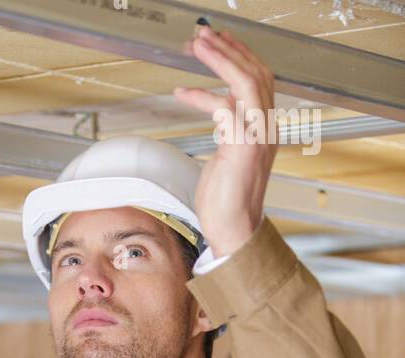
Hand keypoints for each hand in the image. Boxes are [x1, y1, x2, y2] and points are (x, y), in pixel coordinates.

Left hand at [173, 25, 277, 257]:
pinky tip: (182, 92)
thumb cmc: (226, 201)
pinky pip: (223, 107)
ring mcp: (257, 136)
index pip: (260, 80)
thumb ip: (230, 127)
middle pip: (257, 72)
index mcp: (265, 128)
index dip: (241, 57)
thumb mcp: (228, 154)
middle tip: (205, 35)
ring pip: (246, 81)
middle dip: (230, 49)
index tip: (220, 43)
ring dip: (221, 59)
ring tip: (199, 45)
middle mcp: (266, 128)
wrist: (233, 230)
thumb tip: (222, 106)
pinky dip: (201, 96)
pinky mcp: (242, 146)